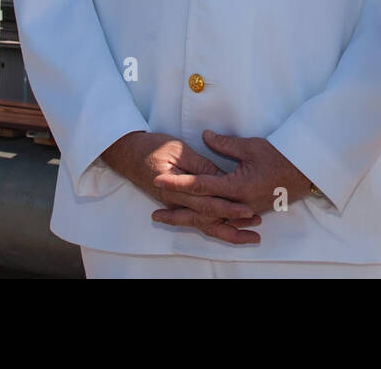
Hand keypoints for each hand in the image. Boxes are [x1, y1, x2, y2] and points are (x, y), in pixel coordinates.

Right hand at [100, 131, 261, 243]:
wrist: (126, 152)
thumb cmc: (151, 146)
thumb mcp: (177, 149)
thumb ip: (200, 164)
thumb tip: (220, 176)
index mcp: (176, 186)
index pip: (207, 199)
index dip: (228, 206)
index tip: (247, 209)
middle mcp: (175, 200)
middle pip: (207, 216)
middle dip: (232, 222)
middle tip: (255, 224)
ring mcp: (175, 205)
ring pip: (203, 224)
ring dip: (227, 230)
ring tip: (251, 235)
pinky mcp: (176, 204)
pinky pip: (197, 220)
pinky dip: (215, 227)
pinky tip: (231, 230)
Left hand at [151, 131, 312, 218]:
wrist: (306, 173)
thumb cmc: (281, 156)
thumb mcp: (252, 146)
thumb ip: (225, 144)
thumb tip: (205, 136)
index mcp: (238, 187)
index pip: (201, 185)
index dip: (178, 183)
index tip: (159, 179)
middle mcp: (238, 204)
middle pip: (201, 210)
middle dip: (177, 211)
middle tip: (154, 213)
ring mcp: (244, 211)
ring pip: (210, 218)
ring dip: (188, 219)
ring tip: (167, 219)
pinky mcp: (248, 212)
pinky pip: (223, 220)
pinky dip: (207, 221)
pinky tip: (194, 221)